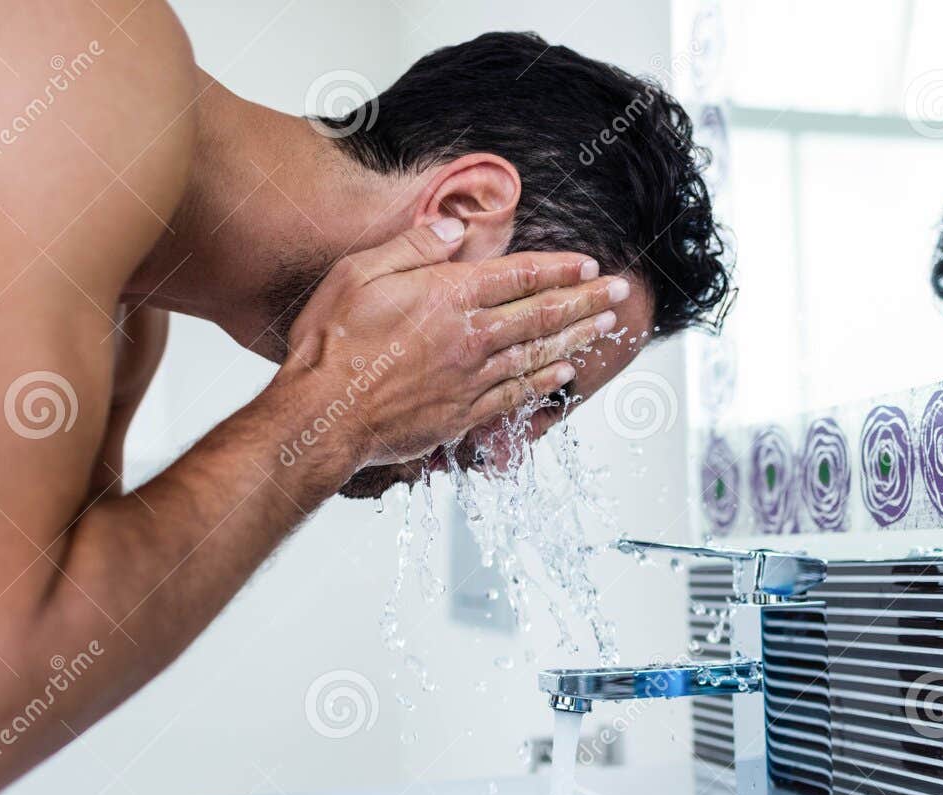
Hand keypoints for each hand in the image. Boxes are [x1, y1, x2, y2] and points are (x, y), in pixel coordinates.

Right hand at [272, 218, 628, 473]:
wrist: (323, 416)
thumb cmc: (331, 343)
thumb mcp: (360, 273)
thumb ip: (414, 247)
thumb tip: (458, 229)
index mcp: (448, 296)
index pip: (520, 276)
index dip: (559, 268)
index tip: (588, 264)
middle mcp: (470, 337)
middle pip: (542, 314)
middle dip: (586, 300)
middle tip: (619, 292)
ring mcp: (470, 380)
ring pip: (538, 354)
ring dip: (577, 338)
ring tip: (606, 327)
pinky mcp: (462, 415)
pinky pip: (516, 396)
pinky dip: (545, 382)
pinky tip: (563, 374)